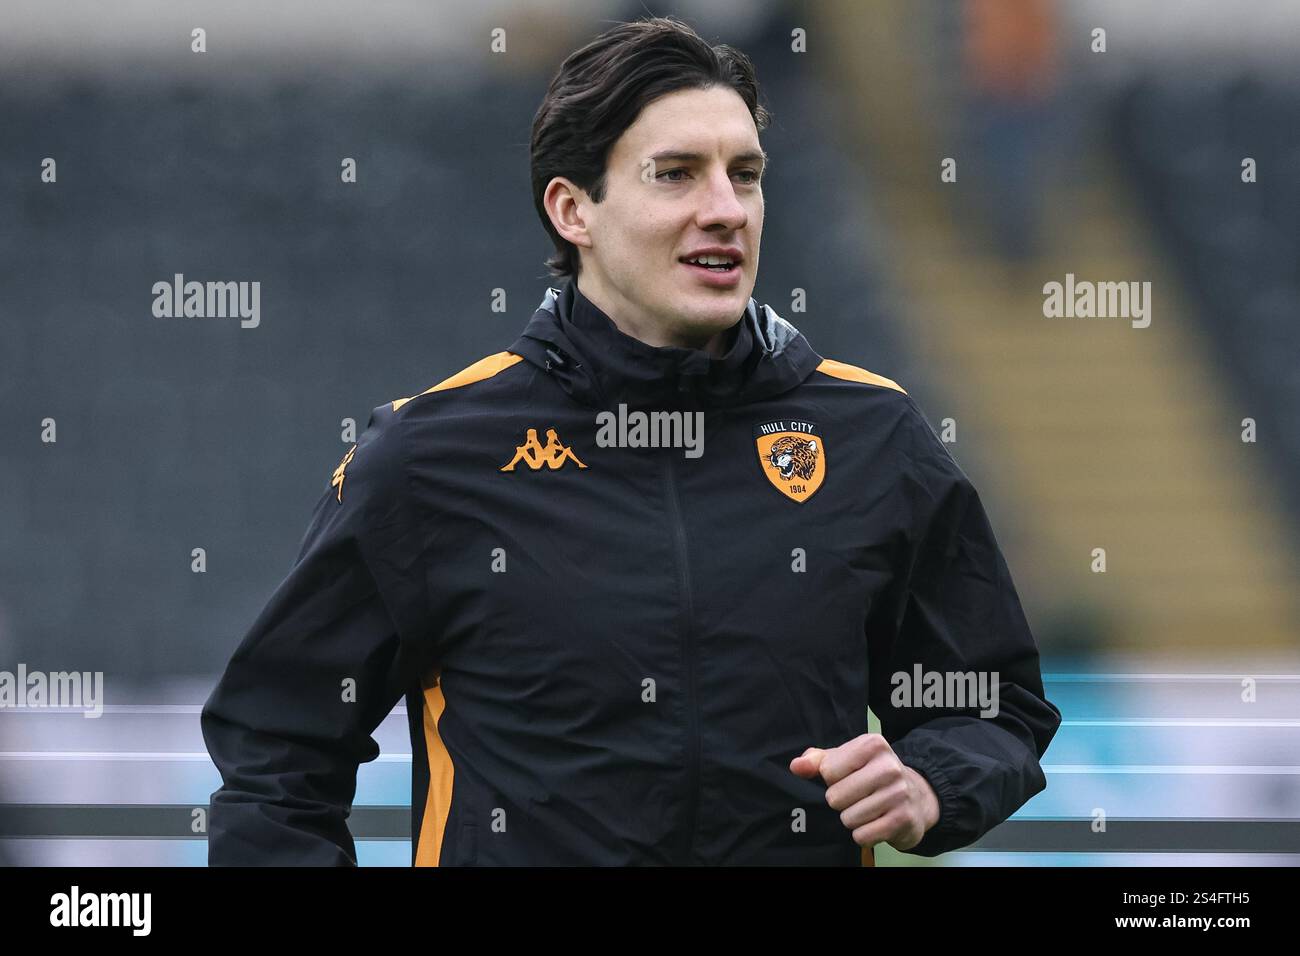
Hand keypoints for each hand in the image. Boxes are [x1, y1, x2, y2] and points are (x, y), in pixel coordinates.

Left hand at [789, 733, 940, 851]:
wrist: (916, 796)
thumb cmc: (870, 775)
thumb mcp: (844, 760)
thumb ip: (816, 761)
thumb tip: (796, 766)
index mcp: (872, 744)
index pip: (828, 771)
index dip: (832, 780)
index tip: (849, 777)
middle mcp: (889, 766)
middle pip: (835, 797)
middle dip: (841, 802)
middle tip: (858, 797)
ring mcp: (899, 793)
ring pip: (848, 818)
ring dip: (852, 819)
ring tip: (867, 809)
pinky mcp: (904, 819)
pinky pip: (863, 836)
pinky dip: (864, 834)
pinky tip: (876, 823)